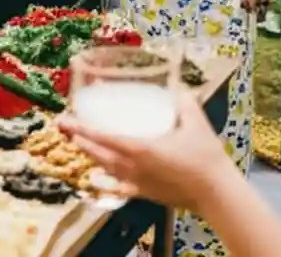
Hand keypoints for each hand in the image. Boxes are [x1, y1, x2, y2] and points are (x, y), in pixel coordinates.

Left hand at [59, 90, 236, 210]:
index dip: (83, 128)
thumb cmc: (205, 158)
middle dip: (79, 139)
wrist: (216, 193)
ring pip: (105, 168)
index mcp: (140, 148)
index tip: (67, 120)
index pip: (103, 137)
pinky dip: (105, 182)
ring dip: (90, 155)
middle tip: (64, 127)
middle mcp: (132, 167)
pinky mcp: (144, 193)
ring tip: (77, 144)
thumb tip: (176, 86)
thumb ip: (184, 101)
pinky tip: (96, 179)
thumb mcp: (195, 122)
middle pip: (98, 152)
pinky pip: (118, 187)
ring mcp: (136, 182)